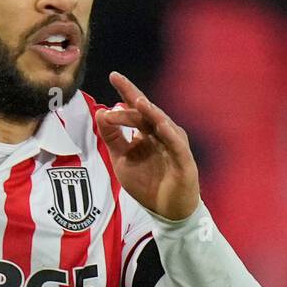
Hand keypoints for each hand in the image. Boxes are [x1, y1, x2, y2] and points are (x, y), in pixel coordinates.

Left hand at [95, 72, 199, 220]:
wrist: (167, 211)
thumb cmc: (148, 183)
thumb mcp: (122, 159)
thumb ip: (112, 138)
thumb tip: (101, 113)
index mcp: (147, 132)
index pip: (135, 109)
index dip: (126, 91)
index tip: (113, 76)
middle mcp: (162, 134)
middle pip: (146, 111)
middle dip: (133, 96)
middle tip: (118, 81)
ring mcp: (174, 145)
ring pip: (161, 124)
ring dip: (150, 112)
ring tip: (137, 101)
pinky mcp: (184, 161)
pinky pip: (176, 145)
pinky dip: (168, 134)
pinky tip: (159, 125)